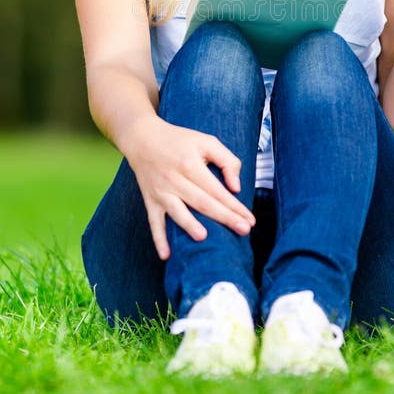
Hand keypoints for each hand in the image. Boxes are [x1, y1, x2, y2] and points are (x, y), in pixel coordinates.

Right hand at [125, 117, 255, 260]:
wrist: (143, 138)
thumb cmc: (179, 140)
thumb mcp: (206, 142)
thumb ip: (226, 160)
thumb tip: (235, 187)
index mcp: (191, 164)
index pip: (217, 189)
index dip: (234, 205)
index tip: (250, 219)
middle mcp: (175, 179)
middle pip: (202, 202)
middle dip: (224, 217)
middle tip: (244, 230)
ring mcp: (161, 191)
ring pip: (177, 211)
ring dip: (189, 225)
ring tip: (203, 238)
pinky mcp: (150, 200)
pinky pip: (154, 222)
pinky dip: (159, 239)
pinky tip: (166, 255)